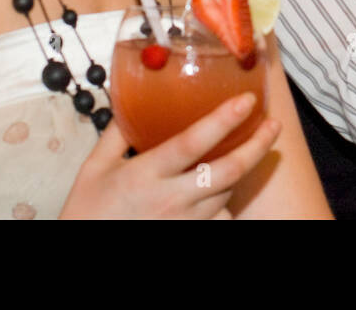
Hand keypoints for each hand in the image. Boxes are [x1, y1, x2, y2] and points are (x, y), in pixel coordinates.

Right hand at [59, 93, 281, 218]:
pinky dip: (223, 199)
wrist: (81, 254)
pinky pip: (217, 217)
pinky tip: (223, 185)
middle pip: (226, 172)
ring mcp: (183, 223)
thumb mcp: (94, 168)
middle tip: (274, 125)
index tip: (247, 100)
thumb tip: (133, 100)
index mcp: (145, 175)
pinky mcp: (188, 237)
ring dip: (240, 171)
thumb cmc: (86, 212)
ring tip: (251, 148)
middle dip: (256, 147)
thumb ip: (117, 133)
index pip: (193, 143)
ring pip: (226, 195)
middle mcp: (170, 200)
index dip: (224, 120)